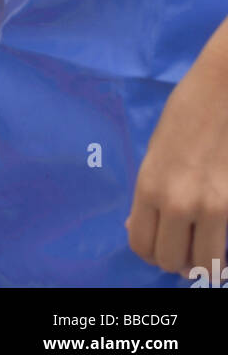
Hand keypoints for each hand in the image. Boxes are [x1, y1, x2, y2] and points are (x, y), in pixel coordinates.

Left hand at [126, 43, 227, 277]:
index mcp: (149, 185)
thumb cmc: (186, 112)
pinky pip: (226, 248)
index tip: (160, 244)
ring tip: (205, 246)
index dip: (149, 252)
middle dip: (175, 260)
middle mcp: (177, 202)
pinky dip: (224, 253)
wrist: (223, 89)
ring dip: (201, 262)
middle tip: (183, 247)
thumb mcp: (155, 150)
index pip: (140, 245)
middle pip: (169, 261)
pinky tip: (223, 243)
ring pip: (202, 265)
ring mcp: (210, 206)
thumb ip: (149, 192)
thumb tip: (136, 225)